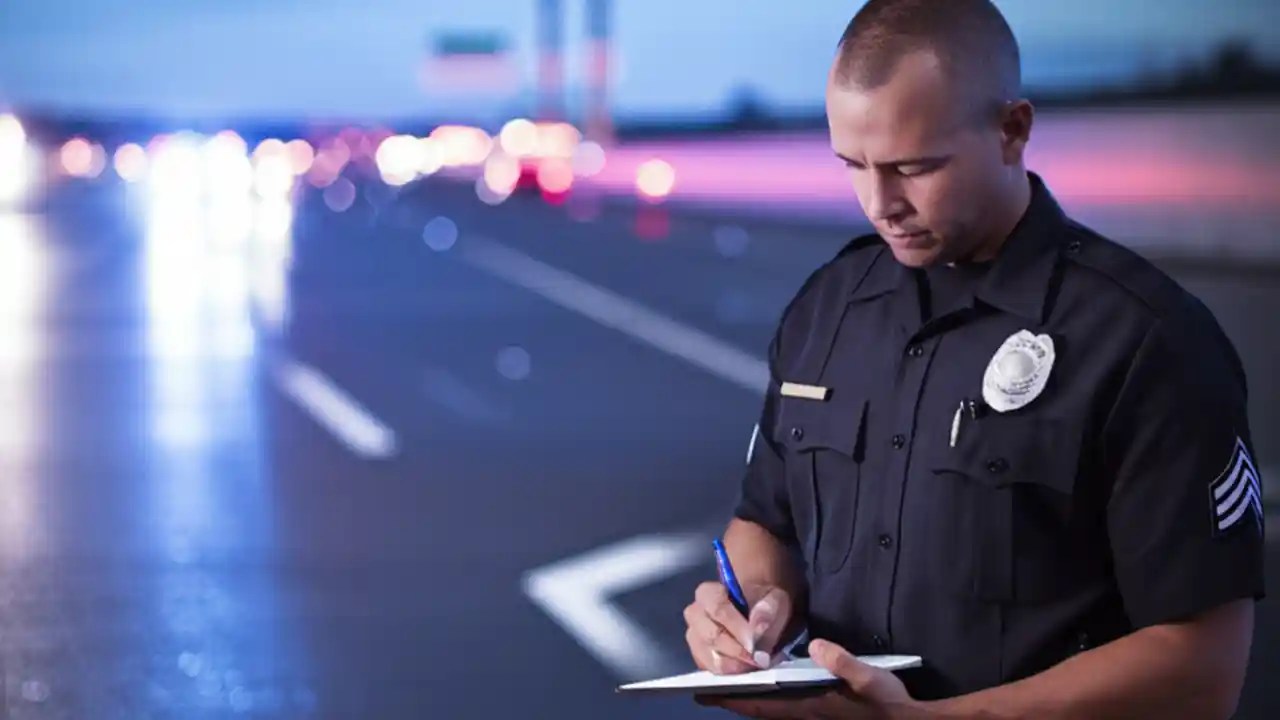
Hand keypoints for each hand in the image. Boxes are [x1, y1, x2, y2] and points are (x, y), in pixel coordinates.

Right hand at [684, 581, 793, 673]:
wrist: (758, 610)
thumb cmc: (762, 602)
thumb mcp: (773, 598)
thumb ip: (767, 609)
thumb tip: (757, 626)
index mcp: (707, 593)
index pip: (717, 609)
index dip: (736, 627)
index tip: (753, 642)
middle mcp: (695, 614)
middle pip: (710, 636)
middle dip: (736, 650)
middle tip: (757, 658)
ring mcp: (694, 638)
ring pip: (709, 656)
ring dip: (734, 664)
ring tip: (753, 662)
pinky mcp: (699, 657)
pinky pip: (710, 670)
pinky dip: (729, 672)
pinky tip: (744, 667)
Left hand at [696, 638, 922, 718]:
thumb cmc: (888, 702)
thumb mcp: (869, 677)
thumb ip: (842, 661)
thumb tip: (816, 645)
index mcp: (810, 707)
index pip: (762, 705)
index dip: (733, 700)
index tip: (705, 695)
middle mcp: (806, 715)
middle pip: (760, 710)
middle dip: (733, 701)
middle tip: (705, 691)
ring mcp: (814, 717)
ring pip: (771, 712)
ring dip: (749, 702)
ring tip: (728, 688)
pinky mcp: (823, 714)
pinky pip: (785, 710)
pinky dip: (768, 703)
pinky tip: (765, 691)